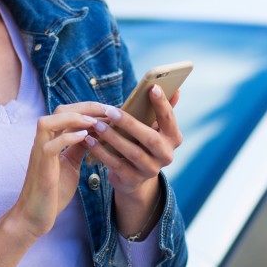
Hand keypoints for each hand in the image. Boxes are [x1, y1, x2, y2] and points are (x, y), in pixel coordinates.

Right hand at [0, 102, 107, 266]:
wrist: (35, 216)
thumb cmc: (53, 192)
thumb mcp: (70, 165)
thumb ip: (78, 149)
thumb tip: (92, 134)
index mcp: (51, 140)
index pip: (68, 112)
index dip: (89, 109)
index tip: (110, 112)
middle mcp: (43, 142)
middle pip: (60, 110)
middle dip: (86, 107)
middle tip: (108, 112)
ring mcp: (39, 152)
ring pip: (48, 122)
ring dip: (74, 118)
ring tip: (96, 122)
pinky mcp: (41, 166)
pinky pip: (51, 145)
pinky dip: (68, 137)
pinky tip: (85, 137)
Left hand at [85, 86, 182, 236]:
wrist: (133, 177)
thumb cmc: (141, 142)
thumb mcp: (152, 128)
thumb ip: (162, 110)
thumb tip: (176, 89)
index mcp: (173, 138)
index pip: (169, 119)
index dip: (162, 104)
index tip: (152, 87)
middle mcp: (166, 155)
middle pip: (150, 138)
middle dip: (130, 123)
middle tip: (110, 110)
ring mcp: (151, 170)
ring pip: (132, 152)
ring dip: (112, 137)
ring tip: (96, 125)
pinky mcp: (133, 179)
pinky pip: (116, 164)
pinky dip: (102, 152)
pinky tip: (90, 141)